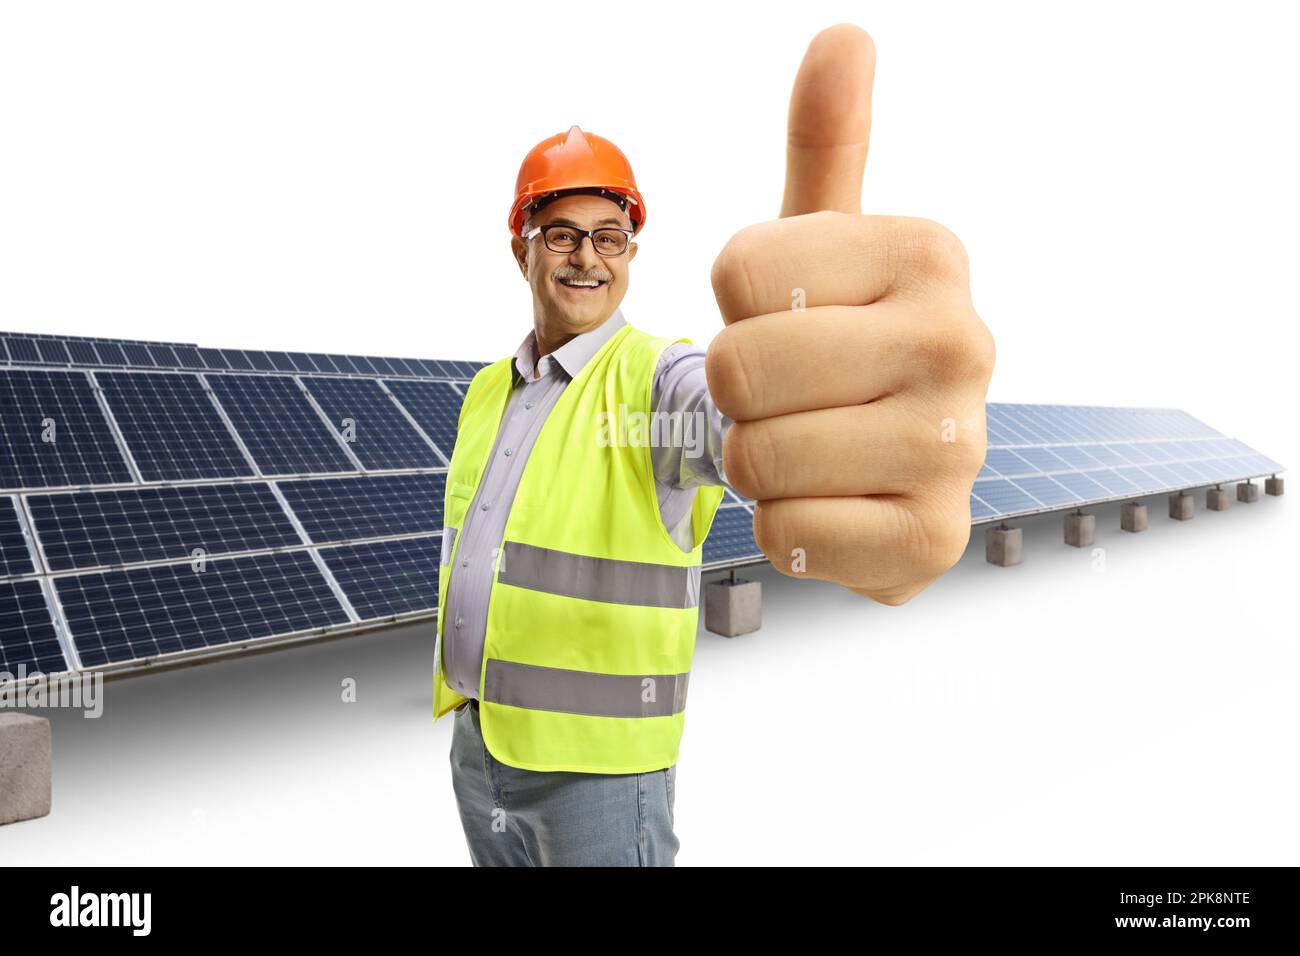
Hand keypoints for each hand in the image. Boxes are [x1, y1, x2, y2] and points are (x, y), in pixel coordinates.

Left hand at [706, 24, 994, 604]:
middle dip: (737, 394)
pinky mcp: (936, 540)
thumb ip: (826, 147)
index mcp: (931, 253)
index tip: (789, 318)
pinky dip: (786, 527)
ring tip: (812, 447)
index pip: (739, 273)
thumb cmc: (836, 339)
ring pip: (757, 455)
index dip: (735, 308)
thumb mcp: (824, 243)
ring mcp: (959, 448)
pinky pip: (786, 533)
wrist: (885, 465)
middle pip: (741, 366)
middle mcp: (965, 342)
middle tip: (789, 396)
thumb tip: (843, 38)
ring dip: (757, 461)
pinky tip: (836, 506)